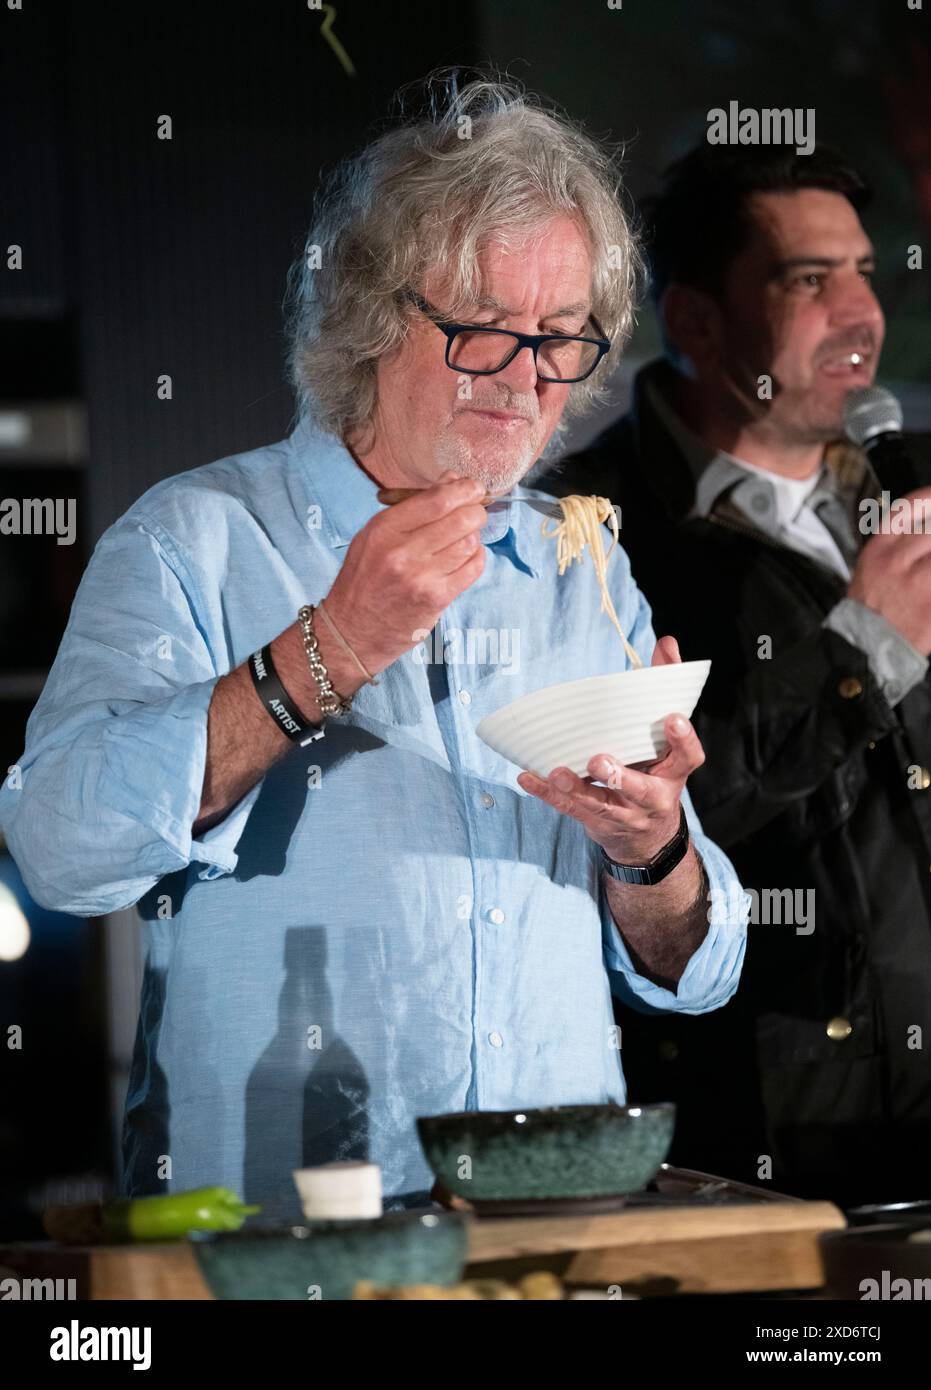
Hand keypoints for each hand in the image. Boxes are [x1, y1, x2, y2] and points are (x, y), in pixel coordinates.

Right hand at [322, 471, 487, 674]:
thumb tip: (452, 481)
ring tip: (465, 537)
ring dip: (474, 536)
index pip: (436, 499)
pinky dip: (476, 557)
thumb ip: (411, 508)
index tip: (473, 487)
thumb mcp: (374, 536)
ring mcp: (421, 578)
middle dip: (476, 511)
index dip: (463, 489)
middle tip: (476, 512)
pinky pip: (472, 569)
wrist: (352, 630)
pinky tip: (466, 557)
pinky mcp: (436, 599)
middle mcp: (402, 552)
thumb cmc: (363, 579)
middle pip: (460, 519)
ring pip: (469, 543)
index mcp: (384, 529)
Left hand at [516, 636, 705, 862]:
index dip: (683, 739)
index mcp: (674, 770)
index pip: (688, 756)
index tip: (671, 718)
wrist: (647, 834)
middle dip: (621, 777)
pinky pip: (570, 808)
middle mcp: (653, 796)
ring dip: (577, 789)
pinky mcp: (596, 820)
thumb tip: (666, 641)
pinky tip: (529, 777)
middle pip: (641, 790)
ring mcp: (624, 813)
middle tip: (600, 760)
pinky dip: (547, 794)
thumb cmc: (654, 767)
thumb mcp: (665, 736)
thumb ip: (664, 687)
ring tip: (557, 773)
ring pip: (600, 804)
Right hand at [847, 486, 930, 654]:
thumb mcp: (870, 568)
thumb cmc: (868, 611)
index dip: (927, 498)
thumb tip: (925, 531)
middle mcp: (898, 561)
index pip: (906, 509)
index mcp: (879, 550)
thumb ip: (897, 546)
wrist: (865, 646)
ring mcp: (920, 581)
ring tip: (929, 571)